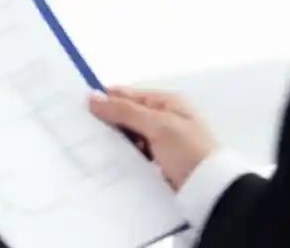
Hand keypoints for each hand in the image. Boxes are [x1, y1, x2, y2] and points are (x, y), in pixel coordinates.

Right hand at [89, 87, 219, 189]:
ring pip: (127, 138)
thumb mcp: (158, 126)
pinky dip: (120, 158)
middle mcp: (164, 120)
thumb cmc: (191, 153)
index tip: (77, 107)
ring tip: (85, 148)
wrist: (213, 194)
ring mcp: (161, 144)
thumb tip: (92, 97)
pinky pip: (132, 156)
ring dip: (112, 143)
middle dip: (105, 123)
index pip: (128, 95)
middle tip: (77, 130)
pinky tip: (104, 163)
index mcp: (168, 103)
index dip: (104, 99)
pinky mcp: (157, 165)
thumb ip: (125, 111)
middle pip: (126, 116)